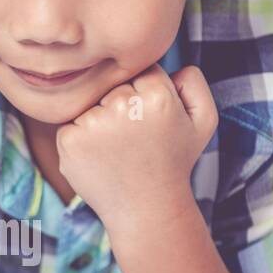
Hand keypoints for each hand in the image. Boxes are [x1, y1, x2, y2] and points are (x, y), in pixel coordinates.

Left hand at [55, 65, 217, 229]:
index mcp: (157, 95)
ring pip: (91, 104)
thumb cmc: (173, 163)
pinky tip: (100, 159)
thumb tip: (170, 62)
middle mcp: (124, 105)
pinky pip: (70, 124)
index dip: (146, 95)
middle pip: (113, 86)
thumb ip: (194, 82)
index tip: (150, 121)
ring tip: (118, 151)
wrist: (146, 210)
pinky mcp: (70, 140)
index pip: (141, 72)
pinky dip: (80, 139)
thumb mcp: (202, 122)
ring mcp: (94, 123)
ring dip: (99, 122)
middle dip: (121, 106)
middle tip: (134, 140)